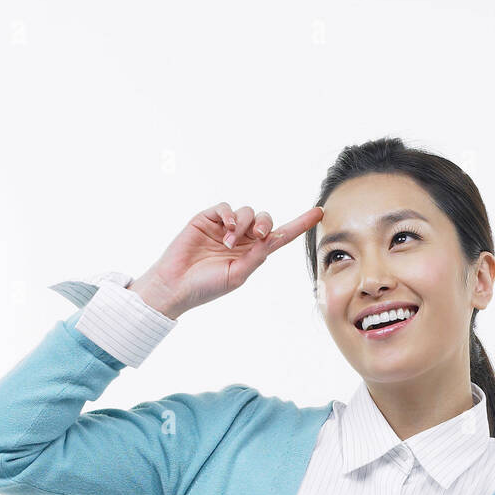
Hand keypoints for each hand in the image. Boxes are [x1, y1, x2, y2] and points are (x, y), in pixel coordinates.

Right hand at [130, 202, 324, 318]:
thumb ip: (257, 256)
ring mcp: (224, 228)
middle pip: (265, 220)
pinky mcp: (207, 219)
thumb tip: (274, 238)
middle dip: (266, 224)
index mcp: (253, 254)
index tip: (319, 212)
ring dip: (243, 224)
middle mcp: (242, 239)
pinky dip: (229, 214)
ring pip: (246, 212)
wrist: (175, 285)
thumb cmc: (206, 287)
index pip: (281, 236)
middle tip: (259, 236)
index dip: (300, 224)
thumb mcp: (237, 275)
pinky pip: (225, 207)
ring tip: (229, 242)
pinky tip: (224, 227)